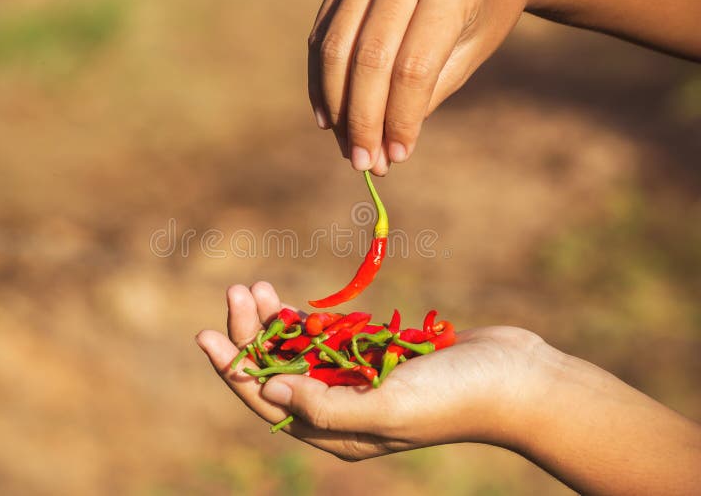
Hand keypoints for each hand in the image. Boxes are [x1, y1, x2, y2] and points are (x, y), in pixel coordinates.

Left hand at [196, 281, 548, 460]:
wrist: (514, 378)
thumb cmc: (453, 397)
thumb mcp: (387, 406)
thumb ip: (325, 405)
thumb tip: (269, 390)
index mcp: (336, 432)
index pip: (267, 402)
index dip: (232, 369)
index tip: (205, 334)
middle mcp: (340, 411)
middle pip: (278, 372)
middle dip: (251, 335)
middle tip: (238, 291)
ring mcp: (358, 382)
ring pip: (298, 351)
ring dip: (274, 321)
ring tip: (254, 286)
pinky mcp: (375, 355)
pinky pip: (327, 337)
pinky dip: (306, 318)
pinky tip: (288, 300)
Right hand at [309, 0, 532, 173]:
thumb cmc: (482, 10)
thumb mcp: (469, 50)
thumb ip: (427, 93)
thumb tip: (382, 149)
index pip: (413, 68)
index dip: (400, 119)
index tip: (397, 158)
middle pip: (369, 59)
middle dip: (363, 120)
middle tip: (363, 163)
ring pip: (336, 48)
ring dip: (336, 106)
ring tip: (346, 145)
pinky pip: (322, 34)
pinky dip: (322, 81)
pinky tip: (329, 117)